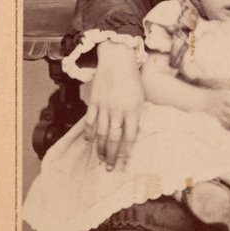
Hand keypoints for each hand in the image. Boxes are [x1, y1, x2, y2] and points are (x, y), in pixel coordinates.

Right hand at [83, 40, 144, 168]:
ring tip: (100, 159)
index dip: (126, 153)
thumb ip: (138, 116)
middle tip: (109, 169)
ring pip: (101, 133)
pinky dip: (88, 133)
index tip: (124, 165)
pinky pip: (89, 121)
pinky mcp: (94, 102)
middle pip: (114, 139)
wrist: (117, 61)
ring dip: (100, 148)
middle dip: (112, 156)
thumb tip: (135, 135)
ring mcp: (104, 107)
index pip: (130, 137)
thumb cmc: (132, 80)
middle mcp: (118, 111)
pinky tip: (88, 143)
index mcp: (133, 110)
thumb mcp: (141, 99)